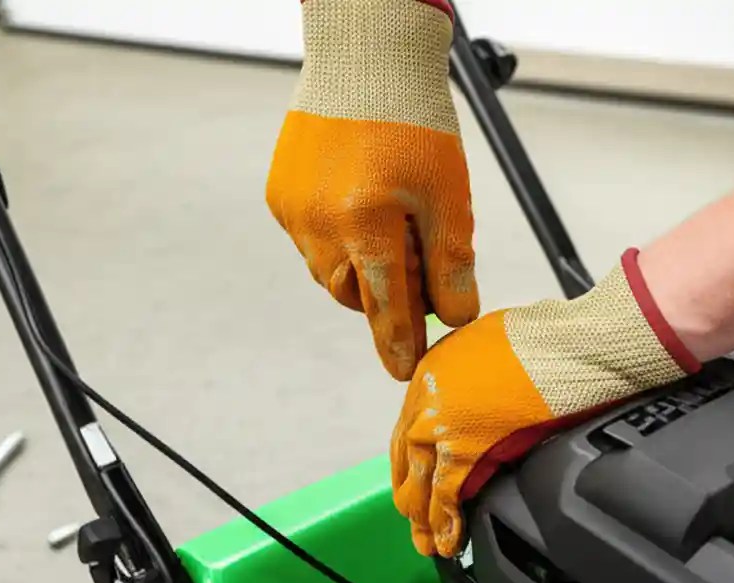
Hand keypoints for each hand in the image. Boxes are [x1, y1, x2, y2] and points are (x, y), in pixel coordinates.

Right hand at [266, 0, 477, 380]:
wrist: (365, 59)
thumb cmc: (414, 120)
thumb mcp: (449, 195)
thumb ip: (451, 261)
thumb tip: (455, 315)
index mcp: (365, 227)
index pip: (385, 309)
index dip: (397, 344)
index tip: (404, 372)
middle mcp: (319, 226)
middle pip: (352, 295)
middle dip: (381, 298)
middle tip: (414, 277)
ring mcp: (293, 212)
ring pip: (326, 269)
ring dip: (357, 267)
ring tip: (387, 230)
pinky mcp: (279, 196)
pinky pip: (308, 238)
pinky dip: (335, 237)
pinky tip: (357, 205)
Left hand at [390, 250, 699, 555]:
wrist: (575, 346)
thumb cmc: (552, 342)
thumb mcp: (495, 348)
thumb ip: (473, 378)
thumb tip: (478, 402)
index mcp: (434, 368)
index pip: (410, 425)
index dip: (410, 459)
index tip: (413, 480)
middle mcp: (427, 394)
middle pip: (407, 455)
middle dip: (411, 492)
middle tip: (414, 521)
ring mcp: (441, 423)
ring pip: (422, 479)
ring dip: (425, 516)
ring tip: (429, 543)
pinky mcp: (463, 449)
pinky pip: (446, 494)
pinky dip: (447, 522)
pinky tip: (449, 541)